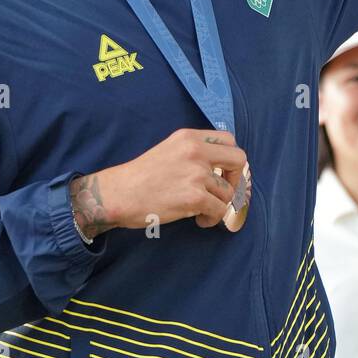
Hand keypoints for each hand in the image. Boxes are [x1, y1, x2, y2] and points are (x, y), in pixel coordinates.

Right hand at [70, 128, 249, 237]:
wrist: (118, 194)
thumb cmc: (139, 177)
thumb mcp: (168, 150)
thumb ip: (192, 153)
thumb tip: (220, 169)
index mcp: (188, 137)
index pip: (228, 140)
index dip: (231, 159)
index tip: (223, 173)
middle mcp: (195, 151)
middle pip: (239, 160)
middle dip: (236, 179)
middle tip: (224, 192)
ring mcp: (196, 173)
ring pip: (228, 192)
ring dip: (218, 205)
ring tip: (201, 211)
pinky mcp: (194, 197)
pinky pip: (219, 210)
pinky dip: (212, 219)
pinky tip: (199, 220)